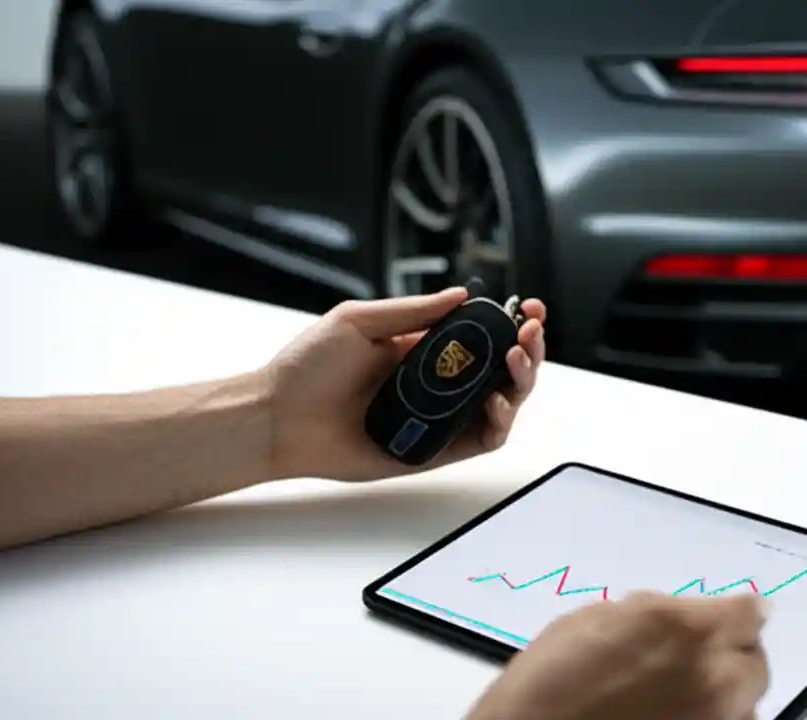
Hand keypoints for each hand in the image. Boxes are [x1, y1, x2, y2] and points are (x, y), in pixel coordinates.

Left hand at [264, 288, 546, 480]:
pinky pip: (480, 440)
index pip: (481, 336)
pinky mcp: (432, 451)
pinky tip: (496, 401)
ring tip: (517, 362)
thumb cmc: (304, 369)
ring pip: (500, 404)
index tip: (528, 310)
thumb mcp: (357, 320)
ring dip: (521, 382)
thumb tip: (463, 294)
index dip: (510, 323)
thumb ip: (413, 311)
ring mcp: (437, 418)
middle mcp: (436, 384)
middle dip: (527, 350)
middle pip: (501, 369)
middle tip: (530, 334)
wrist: (276, 418)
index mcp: (421, 350)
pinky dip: (499, 423)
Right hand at [467, 593, 770, 719]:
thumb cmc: (546, 683)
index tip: (729, 617)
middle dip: (730, 656)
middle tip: (696, 660)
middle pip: (753, 662)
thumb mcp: (594, 620)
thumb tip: (685, 613)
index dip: (735, 614)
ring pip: (745, 705)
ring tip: (679, 696)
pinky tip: (675, 717)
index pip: (747, 613)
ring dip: (723, 695)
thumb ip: (656, 615)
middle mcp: (712, 678)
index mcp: (685, 629)